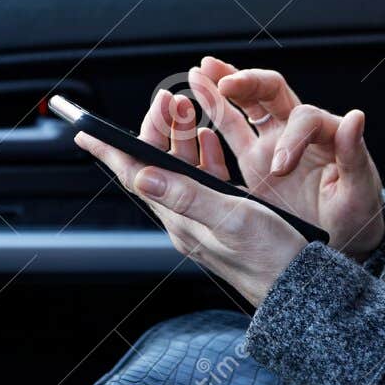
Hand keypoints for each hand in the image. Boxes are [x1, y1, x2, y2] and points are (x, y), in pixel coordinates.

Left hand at [72, 90, 307, 306]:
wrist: (297, 286)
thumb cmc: (269, 257)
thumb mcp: (229, 219)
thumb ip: (186, 196)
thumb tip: (142, 176)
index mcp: (181, 218)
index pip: (136, 177)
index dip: (110, 152)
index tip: (87, 132)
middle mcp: (186, 217)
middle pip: (157, 164)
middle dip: (157, 128)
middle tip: (166, 99)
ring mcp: (205, 215)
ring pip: (181, 167)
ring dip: (180, 134)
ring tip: (186, 106)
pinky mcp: (225, 214)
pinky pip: (204, 177)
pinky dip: (204, 152)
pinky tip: (209, 137)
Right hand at [186, 57, 384, 259]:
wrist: (342, 239)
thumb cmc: (356, 216)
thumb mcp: (360, 192)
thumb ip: (354, 155)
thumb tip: (356, 116)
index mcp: (327, 134)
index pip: (306, 118)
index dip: (291, 138)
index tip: (280, 169)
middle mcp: (299, 130)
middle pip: (273, 90)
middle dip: (249, 83)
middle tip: (226, 83)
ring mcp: (275, 141)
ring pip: (249, 102)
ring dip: (225, 84)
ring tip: (200, 71)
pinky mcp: (256, 158)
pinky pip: (233, 128)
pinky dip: (215, 110)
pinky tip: (195, 101)